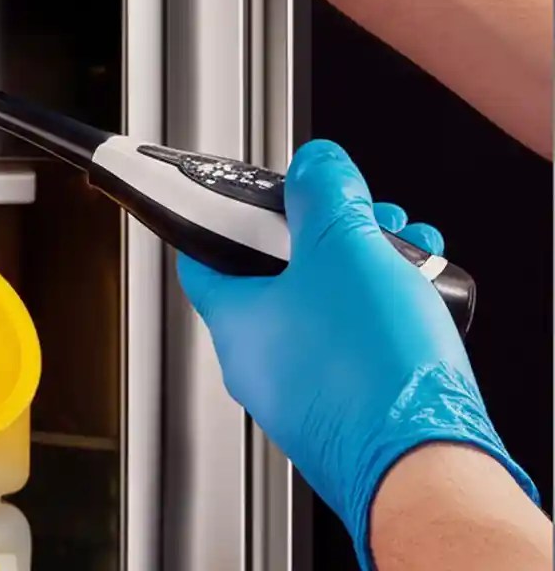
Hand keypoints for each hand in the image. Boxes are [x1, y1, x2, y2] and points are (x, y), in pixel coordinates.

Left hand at [176, 139, 537, 567]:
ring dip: (362, 269)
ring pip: (322, 307)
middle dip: (324, 235)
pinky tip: (415, 296)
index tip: (246, 196)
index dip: (224, 216)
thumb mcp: (343, 246)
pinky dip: (379, 312)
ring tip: (403, 253)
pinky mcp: (344, 411)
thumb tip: (314, 165)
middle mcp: (258, 362)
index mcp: (235, 321)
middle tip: (360, 218)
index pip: (201, 254)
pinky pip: (352, 345)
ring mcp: (300, 391)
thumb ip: (322, 193)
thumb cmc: (371, 371)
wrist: (424, 461)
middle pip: (276, 275)